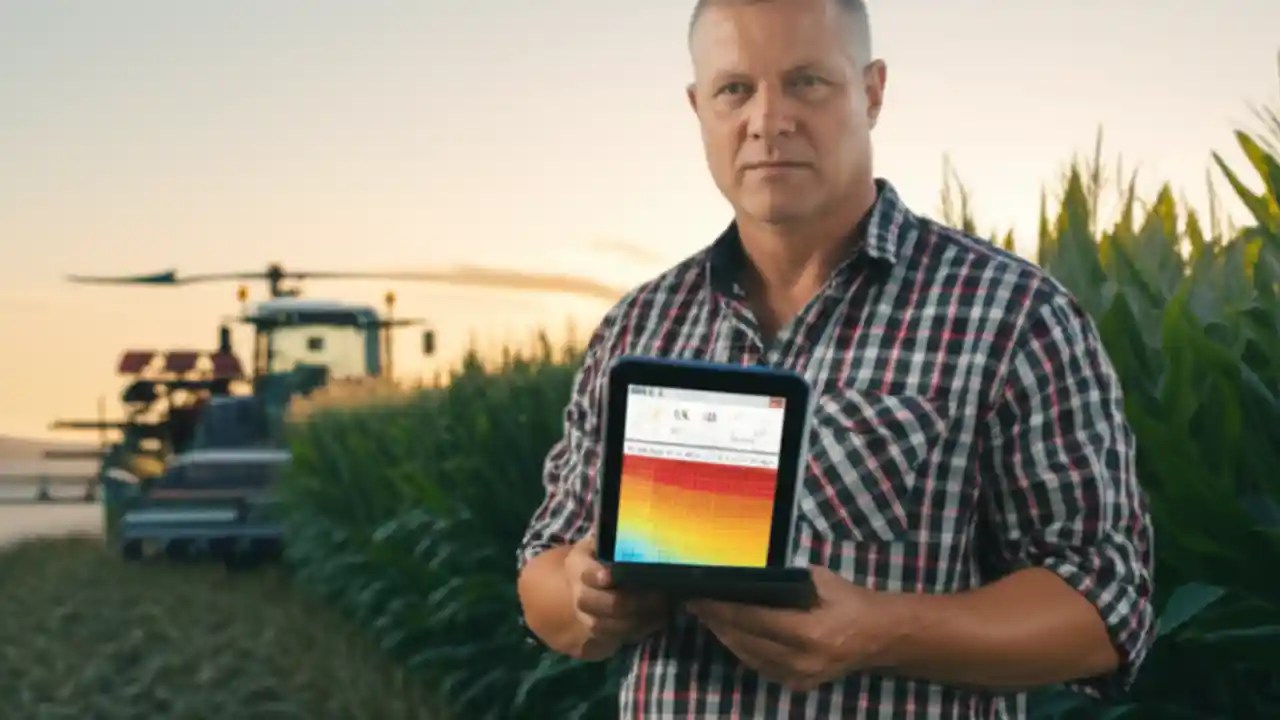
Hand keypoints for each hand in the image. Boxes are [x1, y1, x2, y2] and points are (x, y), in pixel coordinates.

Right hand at [564, 532, 670, 658]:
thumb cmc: (604, 554)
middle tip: (659, 595)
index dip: (596, 575)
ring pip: (607, 625)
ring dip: (638, 620)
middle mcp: (579, 592)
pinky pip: (618, 637)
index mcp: (578, 564)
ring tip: (664, 608)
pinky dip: (641, 630)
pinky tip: (660, 618)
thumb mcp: (606, 539)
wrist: (588, 582)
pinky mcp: (600, 631)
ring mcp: (587, 615)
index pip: (585, 572)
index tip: (610, 576)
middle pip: (596, 602)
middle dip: (630, 602)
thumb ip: (617, 533)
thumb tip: (638, 517)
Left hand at [686, 566, 894, 691]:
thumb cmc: (850, 601)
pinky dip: (743, 651)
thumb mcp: (820, 580)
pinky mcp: (799, 686)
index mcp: (806, 632)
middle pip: (744, 641)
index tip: (699, 597)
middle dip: (717, 622)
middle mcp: (799, 660)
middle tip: (696, 605)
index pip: (751, 620)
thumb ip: (784, 580)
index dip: (721, 609)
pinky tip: (730, 635)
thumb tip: (748, 575)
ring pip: (748, 658)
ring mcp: (799, 678)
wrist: (880, 636)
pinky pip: (761, 667)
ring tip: (708, 618)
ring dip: (725, 637)